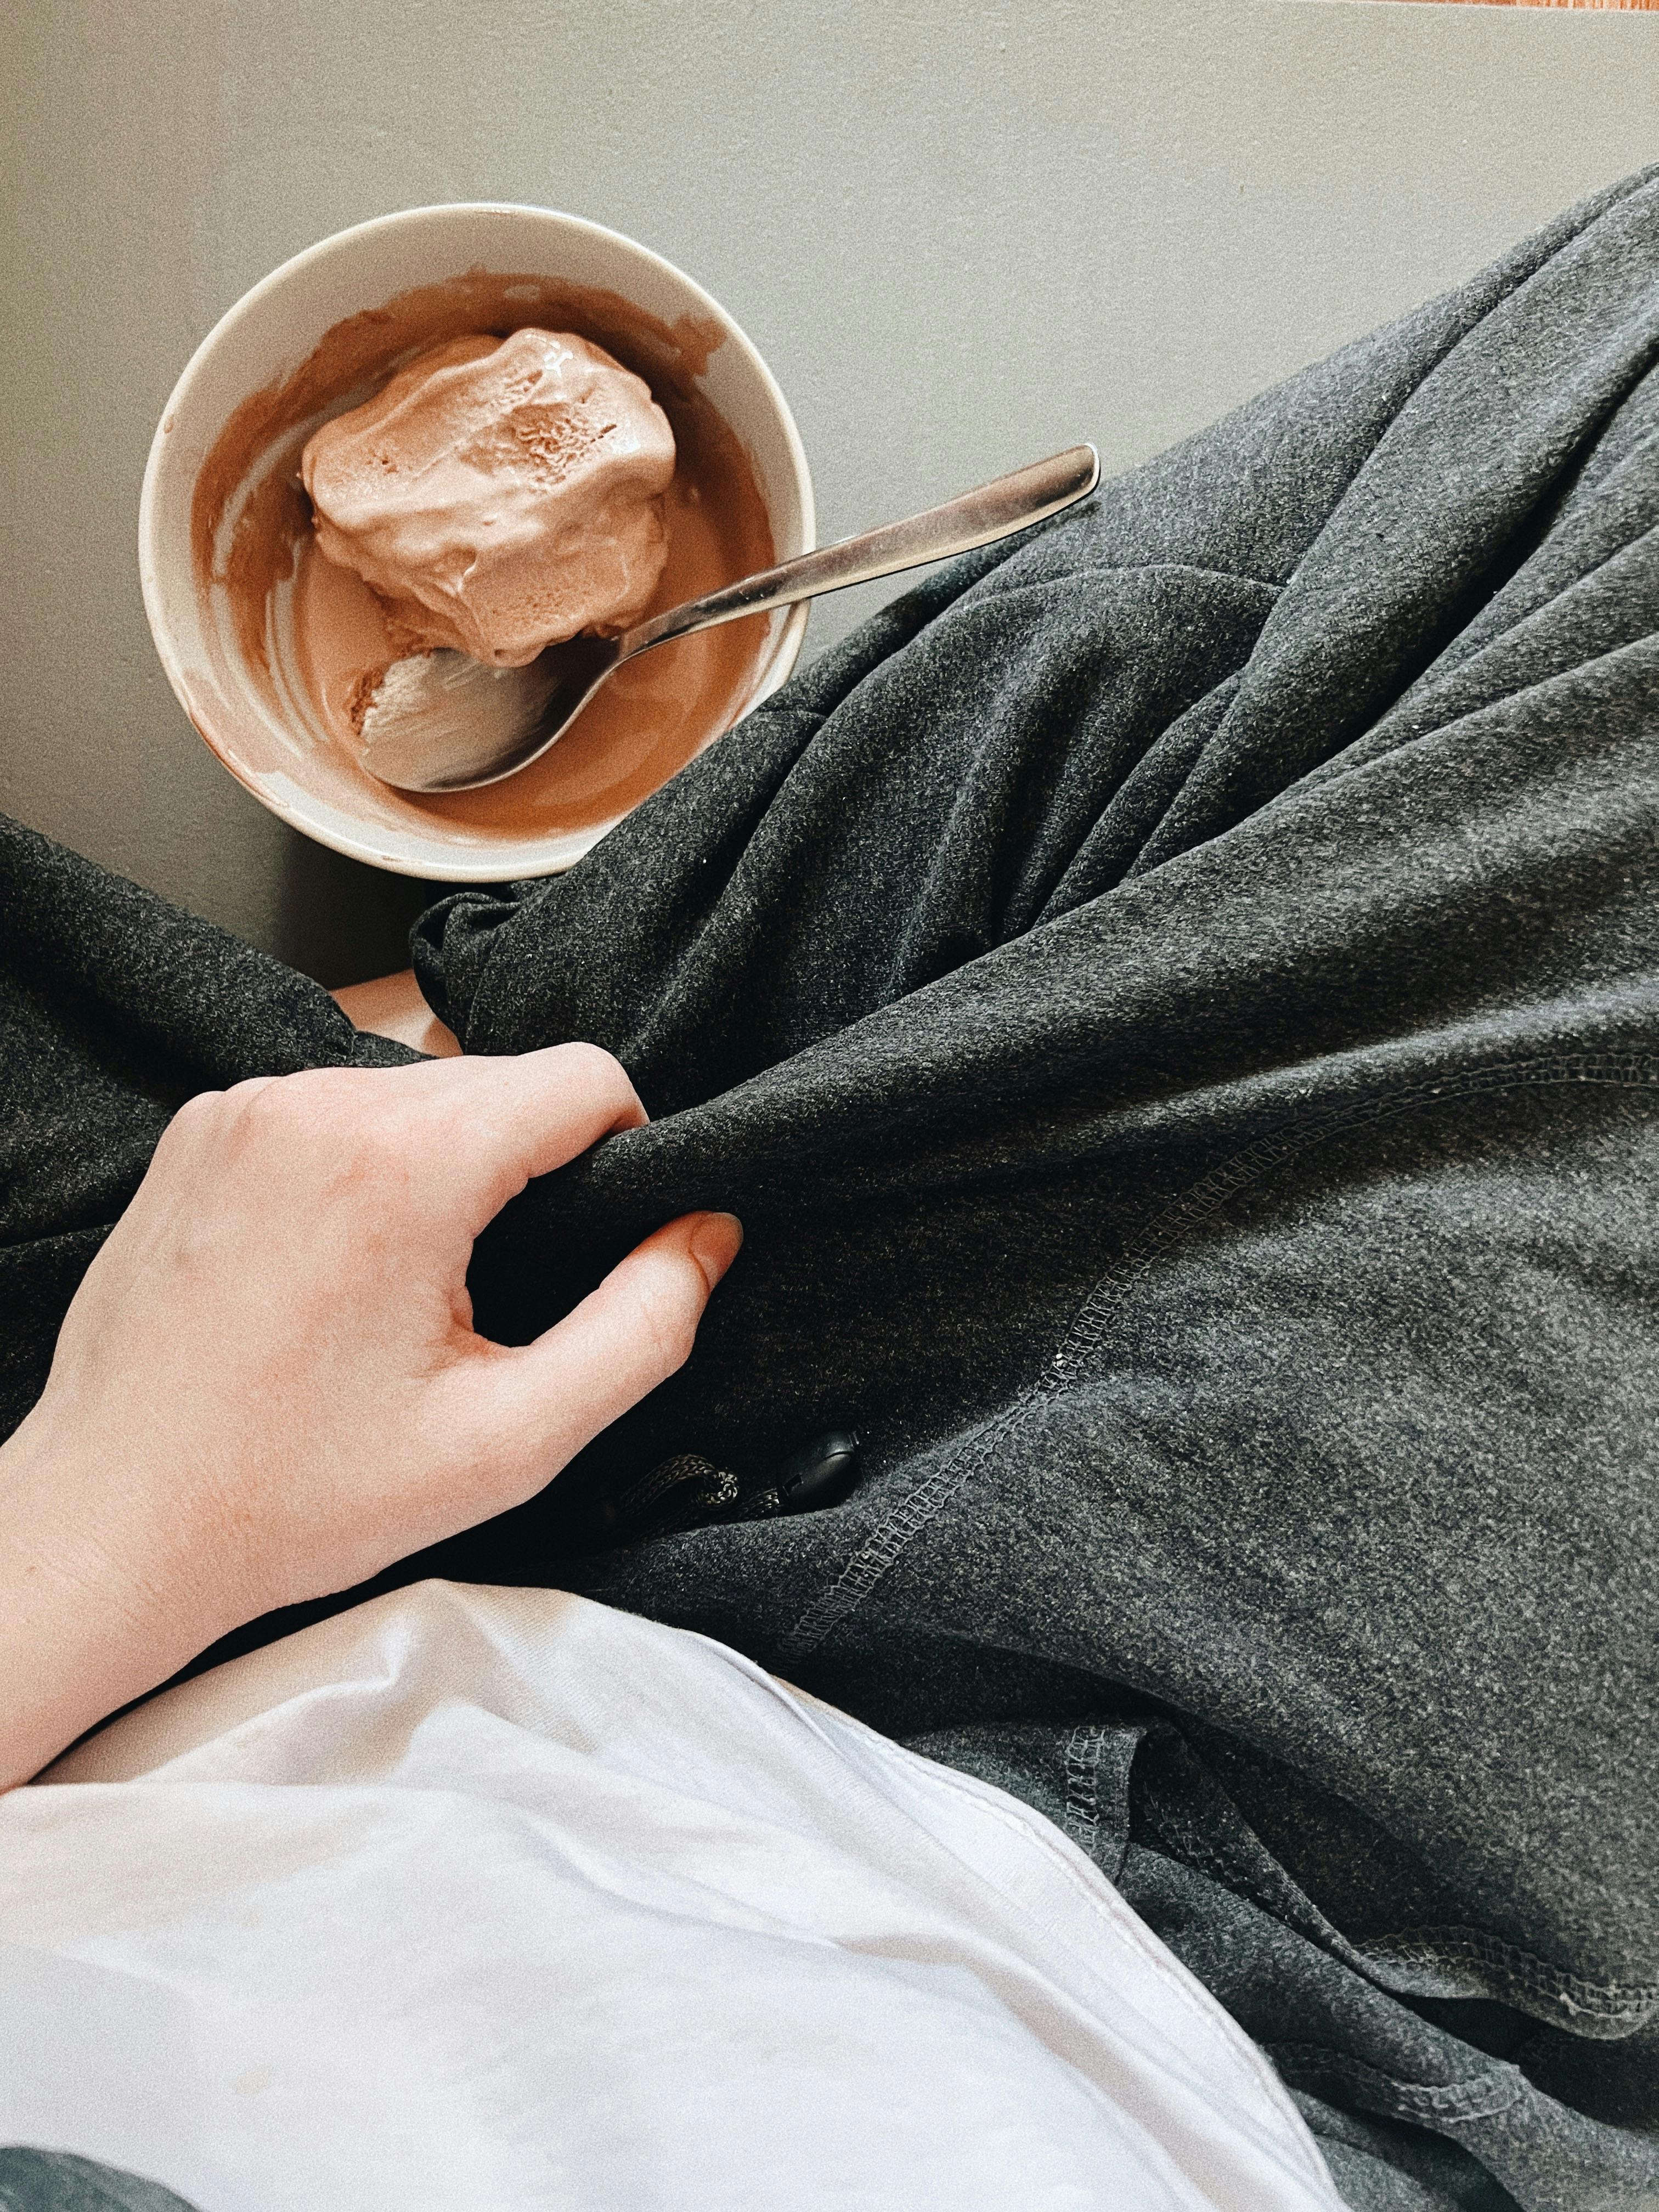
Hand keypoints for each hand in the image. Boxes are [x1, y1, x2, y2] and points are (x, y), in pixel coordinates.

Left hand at [0, 1047, 740, 1787]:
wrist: (118, 1518)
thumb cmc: (299, 1495)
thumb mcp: (512, 1440)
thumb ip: (644, 1327)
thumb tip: (707, 1233)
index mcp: (405, 1166)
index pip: (582, 1076)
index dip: (627, 1146)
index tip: (604, 1230)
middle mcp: (319, 1104)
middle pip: (501, 1078)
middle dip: (532, 1162)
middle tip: (502, 1283)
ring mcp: (249, 1107)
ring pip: (418, 1087)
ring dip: (450, 1159)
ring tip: (418, 1278)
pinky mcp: (205, 1127)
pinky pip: (335, 1103)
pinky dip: (367, 1159)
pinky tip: (345, 1258)